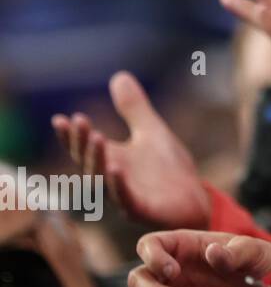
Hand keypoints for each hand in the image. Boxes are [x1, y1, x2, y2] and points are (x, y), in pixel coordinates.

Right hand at [52, 72, 209, 228]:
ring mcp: (127, 196)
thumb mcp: (152, 131)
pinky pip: (128, 200)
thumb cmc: (168, 170)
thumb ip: (133, 109)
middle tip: (79, 121)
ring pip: (105, 180)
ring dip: (98, 160)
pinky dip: (119, 186)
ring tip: (96, 137)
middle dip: (82, 142)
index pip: (85, 147)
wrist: (195, 202)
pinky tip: (116, 169)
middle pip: (90, 162)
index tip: (59, 119)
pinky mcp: (144, 211)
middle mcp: (115, 179)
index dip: (71, 135)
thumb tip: (118, 76)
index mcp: (114, 159)